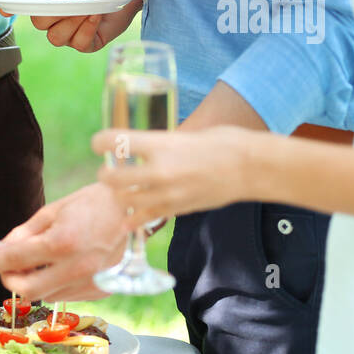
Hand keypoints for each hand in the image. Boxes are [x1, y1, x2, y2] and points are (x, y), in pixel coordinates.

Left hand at [0, 182, 127, 300]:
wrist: (136, 211)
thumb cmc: (92, 205)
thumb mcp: (52, 211)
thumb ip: (23, 235)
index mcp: (63, 242)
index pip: (16, 260)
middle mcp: (78, 268)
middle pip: (27, 290)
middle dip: (11, 279)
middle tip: (8, 266)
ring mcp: (92, 283)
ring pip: (46, 296)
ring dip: (34, 282)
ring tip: (40, 262)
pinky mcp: (102, 291)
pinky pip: (66, 295)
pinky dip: (56, 285)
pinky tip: (63, 266)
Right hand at [3, 0, 140, 51]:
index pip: (23, 6)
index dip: (12, 7)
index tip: (6, 7)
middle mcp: (57, 17)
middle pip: (39, 24)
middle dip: (53, 11)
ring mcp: (73, 31)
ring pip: (56, 37)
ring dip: (70, 21)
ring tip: (85, 6)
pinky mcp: (91, 41)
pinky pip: (79, 43)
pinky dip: (86, 29)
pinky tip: (96, 14)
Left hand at [92, 126, 252, 228]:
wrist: (252, 168)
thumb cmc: (224, 142)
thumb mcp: (186, 135)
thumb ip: (161, 144)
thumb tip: (143, 149)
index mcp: (160, 145)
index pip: (113, 142)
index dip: (100, 142)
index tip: (100, 143)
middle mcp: (158, 171)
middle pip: (110, 178)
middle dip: (106, 173)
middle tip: (110, 169)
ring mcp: (166, 194)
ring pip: (123, 201)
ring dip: (118, 195)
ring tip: (123, 189)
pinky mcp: (175, 210)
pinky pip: (143, 219)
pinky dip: (133, 218)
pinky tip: (130, 218)